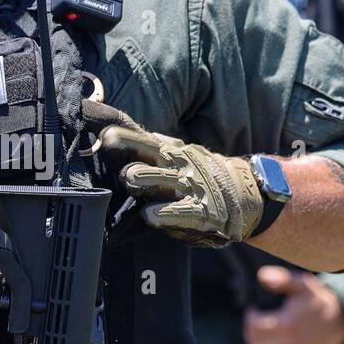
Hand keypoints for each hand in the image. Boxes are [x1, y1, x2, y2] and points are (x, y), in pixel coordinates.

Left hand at [97, 123, 262, 247]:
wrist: (242, 192)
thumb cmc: (195, 174)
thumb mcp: (174, 154)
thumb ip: (144, 145)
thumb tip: (107, 128)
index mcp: (168, 152)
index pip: (141, 140)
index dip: (121, 135)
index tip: (101, 130)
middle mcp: (176, 167)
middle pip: (149, 156)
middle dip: (129, 150)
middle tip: (107, 147)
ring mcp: (188, 189)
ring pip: (161, 181)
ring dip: (144, 178)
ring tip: (130, 177)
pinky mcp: (201, 213)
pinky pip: (180, 213)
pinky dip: (163, 214)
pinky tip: (148, 215)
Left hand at [243, 266, 343, 343]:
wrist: (341, 320)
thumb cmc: (317, 300)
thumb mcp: (302, 284)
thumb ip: (282, 278)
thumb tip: (262, 276)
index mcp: (288, 326)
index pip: (253, 326)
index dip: (250, 316)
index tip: (254, 310)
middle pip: (254, 342)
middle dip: (251, 330)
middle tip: (256, 321)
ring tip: (261, 334)